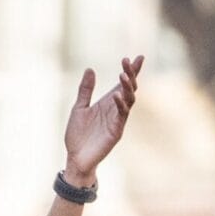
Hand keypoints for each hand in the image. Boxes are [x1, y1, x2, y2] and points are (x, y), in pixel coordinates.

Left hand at [61, 56, 143, 186]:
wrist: (75, 158)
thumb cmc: (77, 135)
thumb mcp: (79, 108)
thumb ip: (85, 90)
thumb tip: (90, 69)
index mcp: (108, 103)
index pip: (123, 84)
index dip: (132, 71)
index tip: (139, 57)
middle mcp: (116, 110)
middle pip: (129, 88)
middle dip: (130, 74)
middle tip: (128, 61)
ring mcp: (118, 121)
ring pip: (129, 100)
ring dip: (127, 87)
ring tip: (122, 75)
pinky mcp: (116, 132)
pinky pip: (122, 116)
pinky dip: (120, 104)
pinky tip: (116, 95)